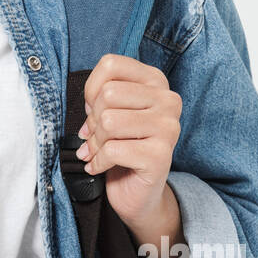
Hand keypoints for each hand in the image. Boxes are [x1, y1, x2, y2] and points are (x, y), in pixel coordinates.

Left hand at [76, 53, 182, 239]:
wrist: (138, 192)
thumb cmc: (122, 146)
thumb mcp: (111, 112)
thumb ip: (101, 97)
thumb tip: (88, 103)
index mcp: (155, 81)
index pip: (111, 64)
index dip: (91, 89)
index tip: (93, 109)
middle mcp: (168, 100)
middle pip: (108, 93)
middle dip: (93, 120)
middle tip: (96, 136)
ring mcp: (168, 128)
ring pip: (109, 122)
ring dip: (95, 142)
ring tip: (99, 151)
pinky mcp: (160, 155)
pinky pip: (112, 150)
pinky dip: (98, 162)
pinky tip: (101, 166)